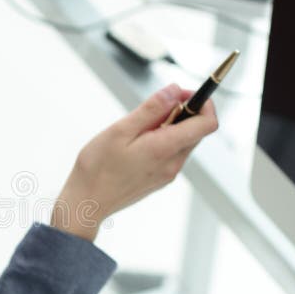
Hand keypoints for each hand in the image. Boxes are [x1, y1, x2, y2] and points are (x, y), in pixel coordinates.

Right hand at [51, 84, 218, 241]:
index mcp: (165, 148)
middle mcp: (173, 163)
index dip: (201, 102)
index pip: (207, 122)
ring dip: (169, 127)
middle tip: (149, 110)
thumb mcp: (120, 130)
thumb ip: (151, 109)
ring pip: (183, 141)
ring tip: (137, 130)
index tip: (180, 94)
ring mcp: (168, 174)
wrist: (87, 202)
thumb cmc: (97, 168)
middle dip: (180, 112)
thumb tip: (174, 91)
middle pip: (196, 130)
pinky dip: (161, 142)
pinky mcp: (160, 180)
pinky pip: (171, 154)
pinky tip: (135, 145)